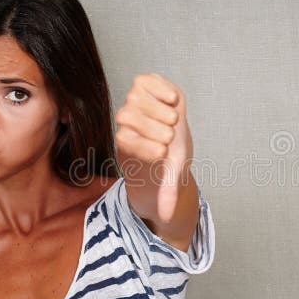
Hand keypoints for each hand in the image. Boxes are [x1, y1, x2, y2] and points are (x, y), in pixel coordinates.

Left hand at [115, 73, 193, 222]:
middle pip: (127, 116)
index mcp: (126, 144)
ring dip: (157, 109)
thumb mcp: (170, 176)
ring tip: (173, 118)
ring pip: (135, 97)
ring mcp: (135, 101)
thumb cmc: (168, 159)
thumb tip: (167, 218)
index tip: (162, 154)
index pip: (125, 141)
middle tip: (170, 136)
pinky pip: (146, 80)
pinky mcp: (147, 86)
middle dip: (152, 128)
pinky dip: (160, 88)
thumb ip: (168, 193)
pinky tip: (174, 100)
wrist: (170, 136)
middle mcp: (126, 122)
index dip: (144, 147)